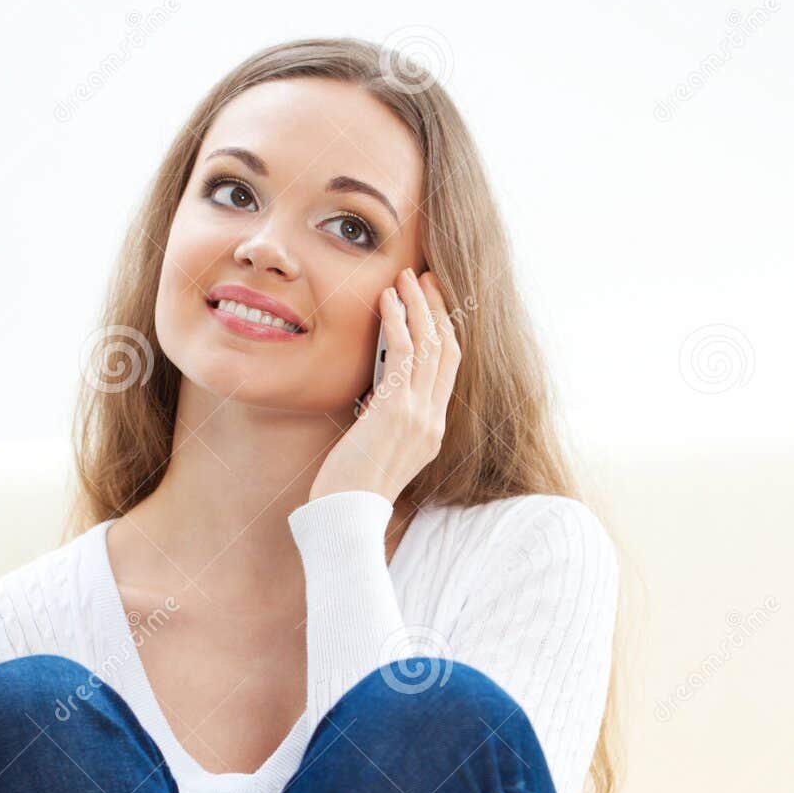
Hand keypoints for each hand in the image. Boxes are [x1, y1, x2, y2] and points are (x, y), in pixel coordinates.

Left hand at [308, 266, 460, 506]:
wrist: (346, 516)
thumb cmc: (350, 489)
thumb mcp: (378, 450)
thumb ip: (386, 421)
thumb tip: (378, 396)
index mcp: (432, 431)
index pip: (448, 370)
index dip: (443, 331)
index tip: (432, 303)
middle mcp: (433, 421)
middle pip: (448, 350)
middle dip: (438, 308)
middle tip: (426, 277)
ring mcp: (419, 415)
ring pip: (431, 345)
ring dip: (419, 305)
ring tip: (406, 276)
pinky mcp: (398, 411)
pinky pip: (405, 353)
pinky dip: (398, 320)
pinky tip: (388, 299)